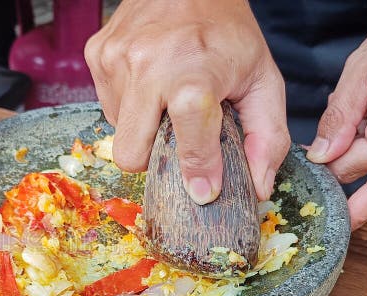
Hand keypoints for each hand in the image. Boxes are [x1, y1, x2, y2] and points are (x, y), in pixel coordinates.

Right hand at [84, 0, 289, 203]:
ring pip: (119, 133)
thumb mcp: (263, 79)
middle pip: (132, 155)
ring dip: (144, 127)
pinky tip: (150, 82)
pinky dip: (131, 105)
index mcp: (192, 74)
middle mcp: (147, 67)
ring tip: (166, 98)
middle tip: (177, 136)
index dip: (197, 173)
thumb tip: (258, 187)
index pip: (188, 144)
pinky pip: (108, 107)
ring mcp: (116, 60)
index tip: (203, 192)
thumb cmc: (228, 31)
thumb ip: (268, 136)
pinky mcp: (97, 55)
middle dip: (154, 158)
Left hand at [306, 0, 366, 228]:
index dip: (361, 211)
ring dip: (352, 147)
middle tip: (312, 146)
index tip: (335, 224)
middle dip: (336, 162)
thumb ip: (340, 115)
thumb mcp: (363, 67)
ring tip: (349, 113)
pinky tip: (364, 114)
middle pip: (365, 171)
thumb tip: (322, 156)